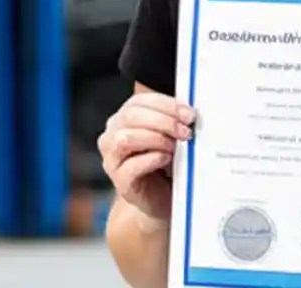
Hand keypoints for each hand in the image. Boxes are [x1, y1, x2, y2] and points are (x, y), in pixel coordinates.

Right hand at [98, 92, 194, 220]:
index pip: (139, 101)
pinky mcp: (120, 181)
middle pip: (131, 116)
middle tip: (186, 131)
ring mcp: (112, 159)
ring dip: (155, 139)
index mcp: (124, 118)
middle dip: (163, 121)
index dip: (166, 105)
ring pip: (125, 139)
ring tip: (175, 147)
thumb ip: (173, 121)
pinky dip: (152, 159)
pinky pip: (131, 166)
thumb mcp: (170, 136)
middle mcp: (112, 135)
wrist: (162, 199)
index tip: (188, 114)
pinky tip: (166, 159)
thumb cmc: (166, 164)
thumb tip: (187, 112)